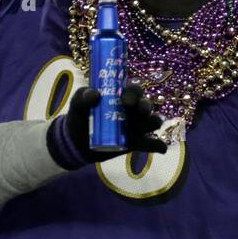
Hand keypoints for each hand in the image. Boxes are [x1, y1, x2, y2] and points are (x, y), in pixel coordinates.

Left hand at [48, 84, 167, 168]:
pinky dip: (159, 145)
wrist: (76, 141)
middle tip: (135, 109)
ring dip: (153, 122)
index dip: (133, 92)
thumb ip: (83, 96)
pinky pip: (152, 144)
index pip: (134, 89)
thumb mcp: (77, 103)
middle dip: (144, 106)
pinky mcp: (136, 142)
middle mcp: (133, 109)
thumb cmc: (80, 116)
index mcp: (122, 95)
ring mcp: (136, 126)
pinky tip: (161, 148)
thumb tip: (94, 95)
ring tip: (143, 127)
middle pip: (146, 104)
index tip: (125, 99)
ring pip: (153, 121)